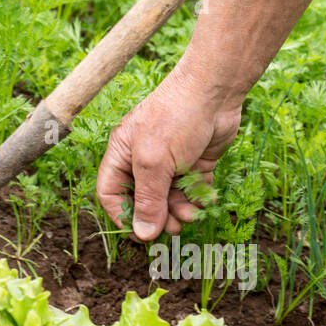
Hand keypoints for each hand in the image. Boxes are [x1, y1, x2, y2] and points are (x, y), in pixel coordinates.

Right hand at [97, 69, 241, 241]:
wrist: (214, 91)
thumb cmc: (176, 118)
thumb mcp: (155, 162)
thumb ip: (148, 200)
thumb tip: (143, 234)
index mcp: (122, 154)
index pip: (111, 193)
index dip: (123, 215)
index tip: (142, 233)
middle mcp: (143, 160)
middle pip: (143, 200)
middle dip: (158, 217)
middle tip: (174, 228)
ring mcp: (170, 161)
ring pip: (170, 198)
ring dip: (180, 211)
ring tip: (191, 216)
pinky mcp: (194, 162)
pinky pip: (191, 190)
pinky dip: (198, 199)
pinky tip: (206, 202)